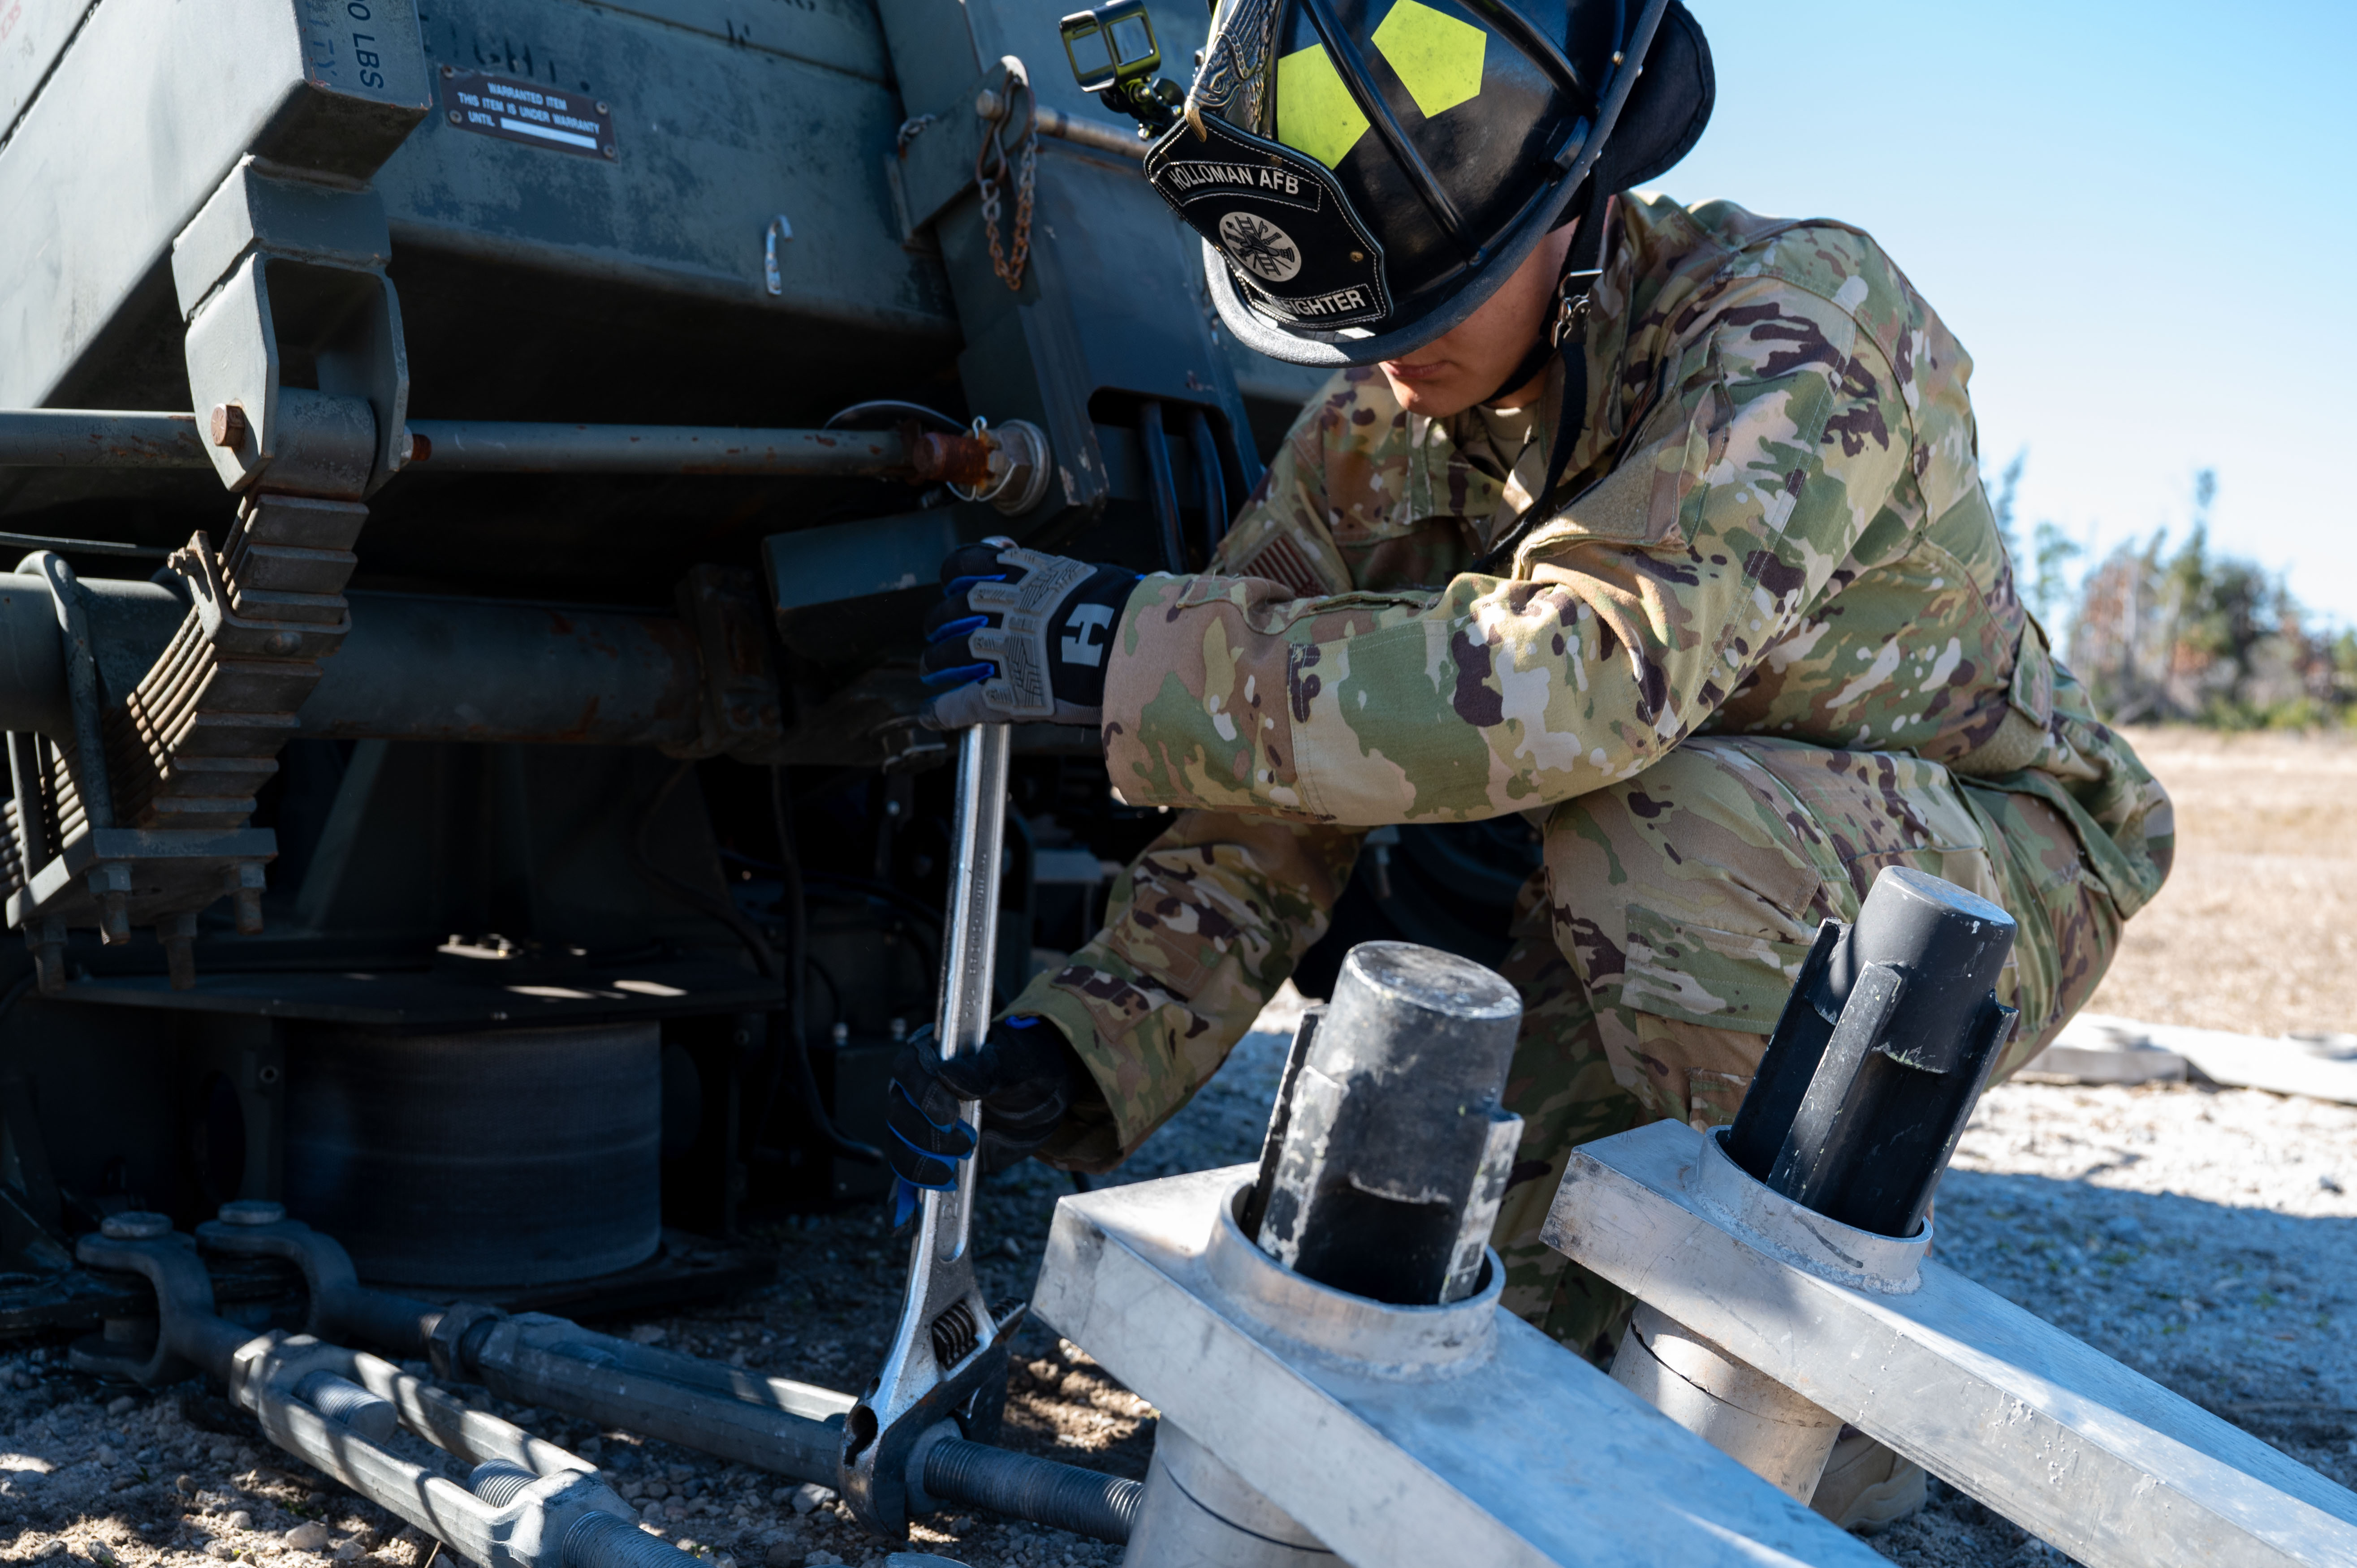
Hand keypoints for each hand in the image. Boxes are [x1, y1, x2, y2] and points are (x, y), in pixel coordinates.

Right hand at [885, 1016, 1081, 1194]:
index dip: (921, 1093)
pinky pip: (907, 1180)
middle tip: (965, 1145)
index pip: (907, 1068)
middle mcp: (918, 1088)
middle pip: (898, 1114)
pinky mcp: (932, 1156)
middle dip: (926, 1137)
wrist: (1044, 1095)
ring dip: (920, 1167)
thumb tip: (950, 1076)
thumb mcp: (1017, 1062)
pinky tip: (902, 1222)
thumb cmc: (1028, 1066)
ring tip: (952, 1176)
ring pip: (900, 1148)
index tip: (948, 1115)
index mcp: (933, 1054)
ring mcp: (922, 1124)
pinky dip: (903, 1201)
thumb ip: (985, 1068)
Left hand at [920, 543, 1138, 729]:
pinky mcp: (1008, 691)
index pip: (979, 564)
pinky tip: (930, 714)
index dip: (961, 571)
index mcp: (1031, 580)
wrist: (1127, 645)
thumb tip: (1093, 579)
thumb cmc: (1125, 612)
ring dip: (937, 659)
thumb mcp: (1100, 579)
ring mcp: (1007, 650)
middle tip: (935, 626)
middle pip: (959, 608)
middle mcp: (1011, 611)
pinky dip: (944, 710)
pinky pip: (967, 701)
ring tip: (931, 666)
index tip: (955, 577)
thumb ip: (1082, 580)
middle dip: (942, 617)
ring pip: (955, 651)